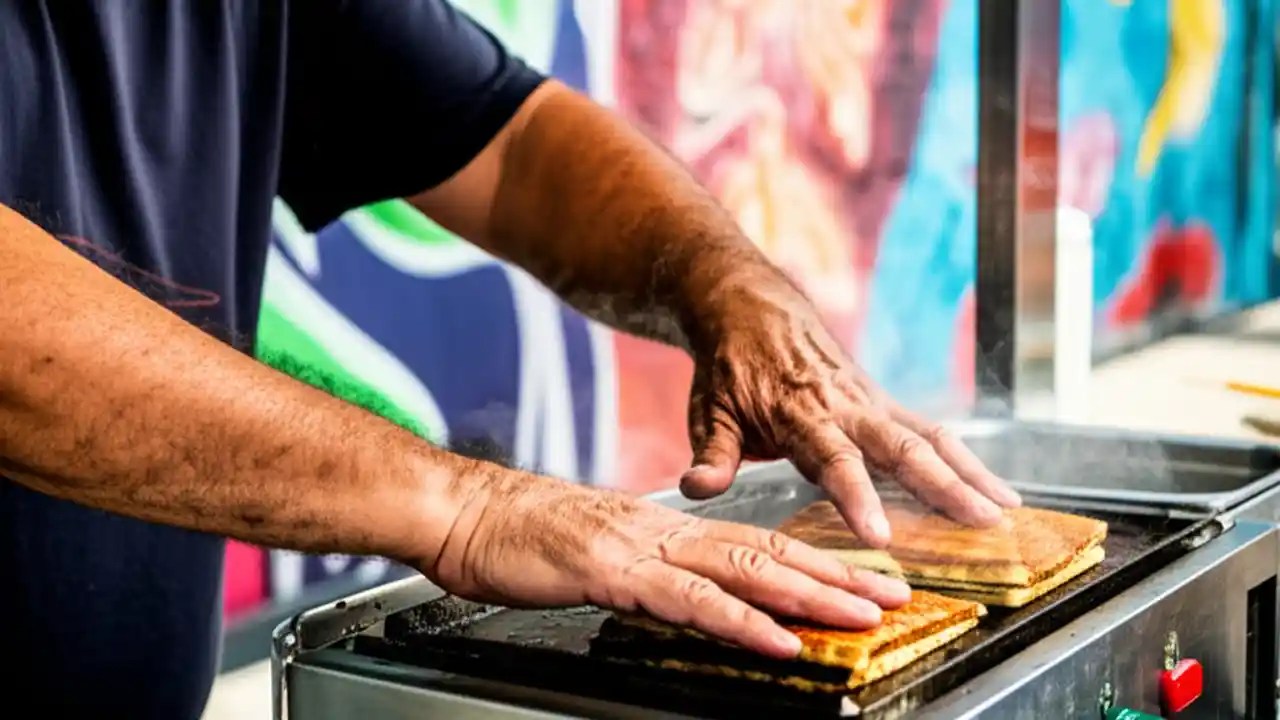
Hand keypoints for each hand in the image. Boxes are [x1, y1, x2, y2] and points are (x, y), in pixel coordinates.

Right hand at [428, 469, 910, 657]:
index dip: (815, 562)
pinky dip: (741, 620)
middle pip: (769, 552)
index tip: (862, 579)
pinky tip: (780, 636)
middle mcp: (668, 532)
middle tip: (893, 595)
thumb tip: (687, 589)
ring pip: (744, 570)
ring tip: (862, 614)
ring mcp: (644, 549)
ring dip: (810, 594)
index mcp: (667, 529)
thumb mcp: (598, 550)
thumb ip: (647, 568)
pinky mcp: (614, 572)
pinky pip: (689, 600)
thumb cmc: (522, 536)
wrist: (465, 513)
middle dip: (836, 576)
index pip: (757, 544)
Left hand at [680, 279, 1021, 547]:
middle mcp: (846, 405)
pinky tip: (997, 493)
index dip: (858, 498)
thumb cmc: (728, 367)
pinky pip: (933, 432)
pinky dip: (968, 461)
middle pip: (902, 449)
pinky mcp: (885, 402)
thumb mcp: (707, 410)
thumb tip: (696, 489)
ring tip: (1006, 514)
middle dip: (944, 488)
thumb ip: (710, 453)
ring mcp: (871, 401)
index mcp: (800, 413)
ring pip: (930, 438)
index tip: (880, 537)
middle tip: (981, 524)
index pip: (834, 461)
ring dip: (970, 475)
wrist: (750, 306)